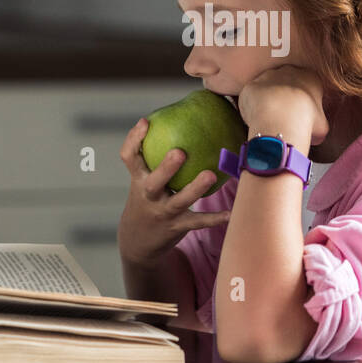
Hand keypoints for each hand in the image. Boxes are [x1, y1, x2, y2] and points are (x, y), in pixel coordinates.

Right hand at [118, 117, 231, 268]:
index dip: (134, 140)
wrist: (137, 240)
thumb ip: (156, 159)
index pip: (129, 158)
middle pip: (154, 181)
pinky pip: (198, 221)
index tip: (145, 122)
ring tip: (211, 175)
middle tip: (179, 152)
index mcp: (138, 180)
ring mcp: (162, 212)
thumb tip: (182, 124)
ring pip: (179, 201)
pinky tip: (232, 213)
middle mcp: (148, 196)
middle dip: (166, 168)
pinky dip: (215, 218)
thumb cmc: (147, 200)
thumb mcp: (144, 181)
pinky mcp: (176, 227)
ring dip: (195, 189)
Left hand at [237, 65, 328, 145]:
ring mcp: (268, 76)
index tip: (299, 111)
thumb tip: (317, 133)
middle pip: (285, 82)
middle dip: (283, 95)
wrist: (281, 117)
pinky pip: (250, 96)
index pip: (306, 84)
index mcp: (310, 77)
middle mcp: (289, 71)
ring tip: (268, 117)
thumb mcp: (321, 125)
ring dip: (266, 99)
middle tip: (282, 113)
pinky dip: (251, 106)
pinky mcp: (251, 85)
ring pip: (266, 87)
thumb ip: (318, 123)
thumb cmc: (305, 120)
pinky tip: (255, 118)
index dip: (301, 99)